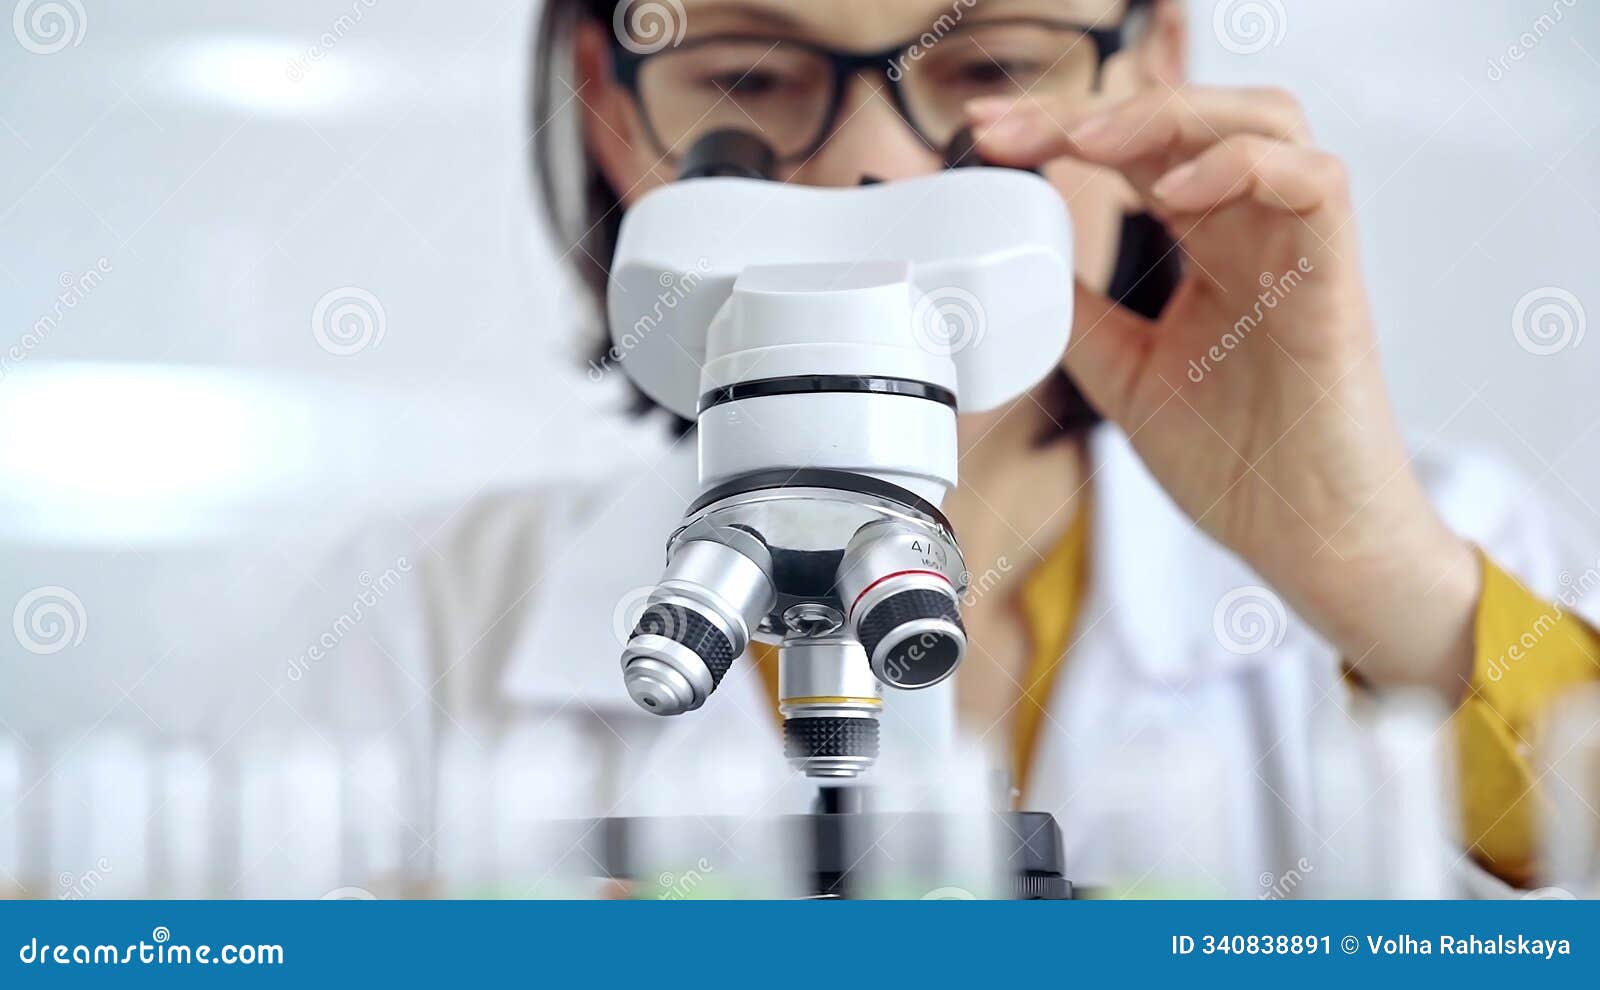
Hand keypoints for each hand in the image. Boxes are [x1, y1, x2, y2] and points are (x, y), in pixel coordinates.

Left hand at [969, 86, 1479, 695]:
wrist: (1303, 541)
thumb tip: (1019, 267)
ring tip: (1087, 144)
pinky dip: (1244, 167)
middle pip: (1193, 116)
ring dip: (1168, 116)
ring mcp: (1298, 251)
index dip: (1063, 128)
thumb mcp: (1125, 373)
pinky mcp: (1334, 282)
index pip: (1140, 153)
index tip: (988, 134)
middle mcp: (1257, 235)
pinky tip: (1175, 190)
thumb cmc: (1240, 464)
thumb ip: (1077, 314)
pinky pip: (1314, 185)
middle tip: (1011, 128)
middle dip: (1096, 107)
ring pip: (1263, 120)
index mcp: (1212, 248)